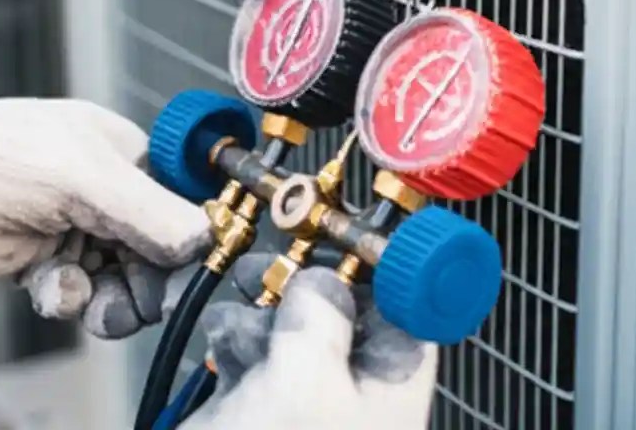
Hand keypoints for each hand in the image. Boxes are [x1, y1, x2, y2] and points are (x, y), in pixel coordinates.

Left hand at [0, 79, 211, 336]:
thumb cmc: (2, 155)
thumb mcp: (88, 178)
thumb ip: (149, 212)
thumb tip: (203, 239)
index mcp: (130, 160)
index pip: (181, 206)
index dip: (187, 241)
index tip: (186, 269)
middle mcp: (111, 196)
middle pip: (157, 252)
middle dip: (149, 281)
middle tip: (143, 300)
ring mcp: (81, 230)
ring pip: (123, 282)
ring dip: (113, 299)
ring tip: (93, 303)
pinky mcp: (50, 262)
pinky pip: (83, 294)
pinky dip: (72, 297)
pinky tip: (54, 286)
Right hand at [177, 255, 437, 429]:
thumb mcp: (304, 385)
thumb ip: (319, 319)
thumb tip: (321, 281)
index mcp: (393, 386)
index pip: (409, 308)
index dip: (385, 266)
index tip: (357, 231)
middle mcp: (356, 391)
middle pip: (347, 306)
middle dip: (310, 281)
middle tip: (283, 263)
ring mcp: (306, 399)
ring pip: (295, 322)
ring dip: (266, 304)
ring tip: (246, 313)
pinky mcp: (257, 405)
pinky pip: (255, 348)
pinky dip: (238, 335)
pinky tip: (226, 346)